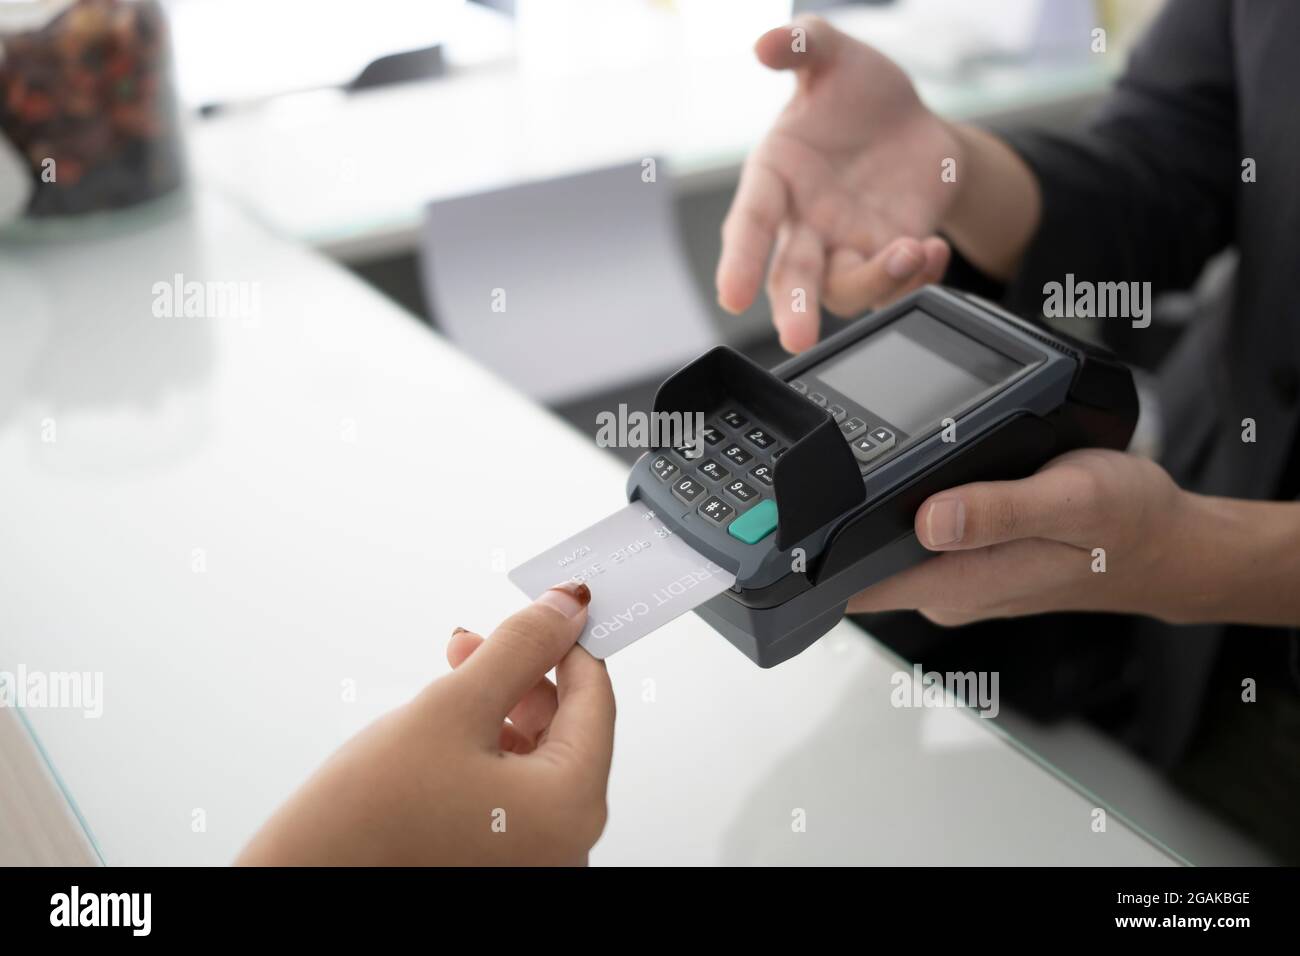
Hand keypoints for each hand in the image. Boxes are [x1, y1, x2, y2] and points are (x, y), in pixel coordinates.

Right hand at [236, 582, 615, 865]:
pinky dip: (487, 751)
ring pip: (536, 758)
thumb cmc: (367, 820)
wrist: (298, 888)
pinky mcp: (499, 863)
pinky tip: (446, 732)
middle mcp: (566, 843)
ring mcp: (534, 858)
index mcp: (571, 806)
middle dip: (522, 676)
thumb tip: (567, 608)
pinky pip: (513, 792)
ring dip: (500, 709)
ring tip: (449, 686)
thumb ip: (519, 649)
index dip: (567, 643)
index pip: (596, 698)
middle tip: (473, 644)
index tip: (546, 609)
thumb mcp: (452, 707)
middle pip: (567, 729)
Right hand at [716, 15, 957, 351]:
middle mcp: (804, 222)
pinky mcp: (889, 254)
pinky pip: (898, 284)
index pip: (751, 224)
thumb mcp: (832, 54)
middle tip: (798, 338)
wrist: (912, 121)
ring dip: (875, 283)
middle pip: (790, 278)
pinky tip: (933, 249)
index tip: (731, 295)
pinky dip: (917, 277)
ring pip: (846, 290)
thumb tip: (765, 43)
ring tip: (910, 251)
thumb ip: (800, 44)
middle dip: (794, 309)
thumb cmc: (856, 94)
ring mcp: (847, 244)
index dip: (739, 261)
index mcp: (776, 178)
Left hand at [848, 450, 1204, 625]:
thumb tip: (930, 518)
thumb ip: (999, 512)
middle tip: (837, 460)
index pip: (860, 585)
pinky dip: (909, 507)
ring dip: (874, 510)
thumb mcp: (1071, 501)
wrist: (1168, 545)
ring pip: (888, 546)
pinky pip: (918, 537)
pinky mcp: (968, 561)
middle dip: (839, 518)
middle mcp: (950, 589)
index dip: (817, 556)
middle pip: (862, 562)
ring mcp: (957, 577)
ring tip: (880, 457)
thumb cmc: (1128, 524)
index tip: (797, 513)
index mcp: (962, 584)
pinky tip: (924, 475)